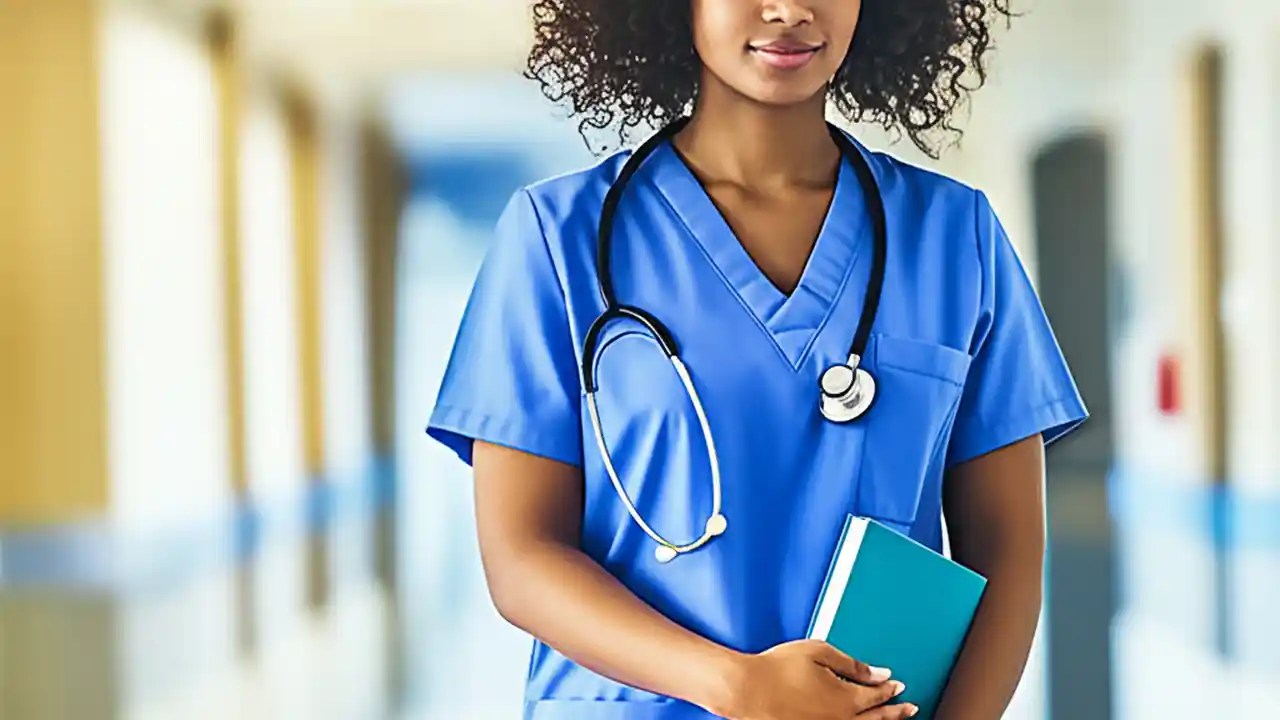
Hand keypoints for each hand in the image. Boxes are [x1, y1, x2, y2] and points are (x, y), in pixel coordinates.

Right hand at [716, 639, 917, 719]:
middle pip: (876, 718)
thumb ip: (853, 664)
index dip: (889, 687)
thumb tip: (879, 673)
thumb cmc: (778, 668)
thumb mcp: (819, 653)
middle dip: (895, 712)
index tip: (898, 684)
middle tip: (910, 709)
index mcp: (846, 699)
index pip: (876, 693)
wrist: (747, 689)